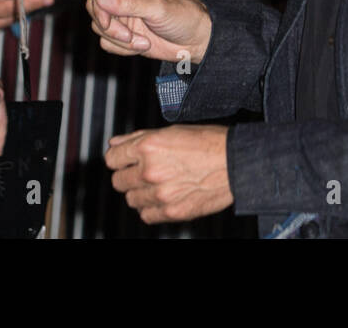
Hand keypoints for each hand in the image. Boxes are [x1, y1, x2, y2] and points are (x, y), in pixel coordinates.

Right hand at [87, 0, 211, 63]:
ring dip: (119, 40)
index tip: (108, 20)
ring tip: (143, 42)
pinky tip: (142, 45)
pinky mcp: (122, 30)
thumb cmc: (185, 16)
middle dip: (110, 26)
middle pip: (94, 7)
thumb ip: (129, 3)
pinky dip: (122, 48)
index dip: (99, 4)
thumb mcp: (159, 8)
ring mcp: (121, 12)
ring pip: (98, 26)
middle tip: (129, 36)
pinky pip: (106, 41)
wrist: (195, 40)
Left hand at [105, 125, 232, 223]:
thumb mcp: (171, 131)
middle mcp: (150, 170)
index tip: (126, 161)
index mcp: (148, 146)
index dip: (119, 159)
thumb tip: (116, 143)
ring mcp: (160, 193)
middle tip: (144, 172)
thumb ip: (138, 137)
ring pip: (131, 199)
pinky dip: (151, 208)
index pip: (112, 159)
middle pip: (118, 181)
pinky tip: (162, 198)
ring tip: (157, 184)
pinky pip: (146, 215)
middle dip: (128, 176)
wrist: (236, 163)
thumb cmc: (208, 143)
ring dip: (140, 193)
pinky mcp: (171, 211)